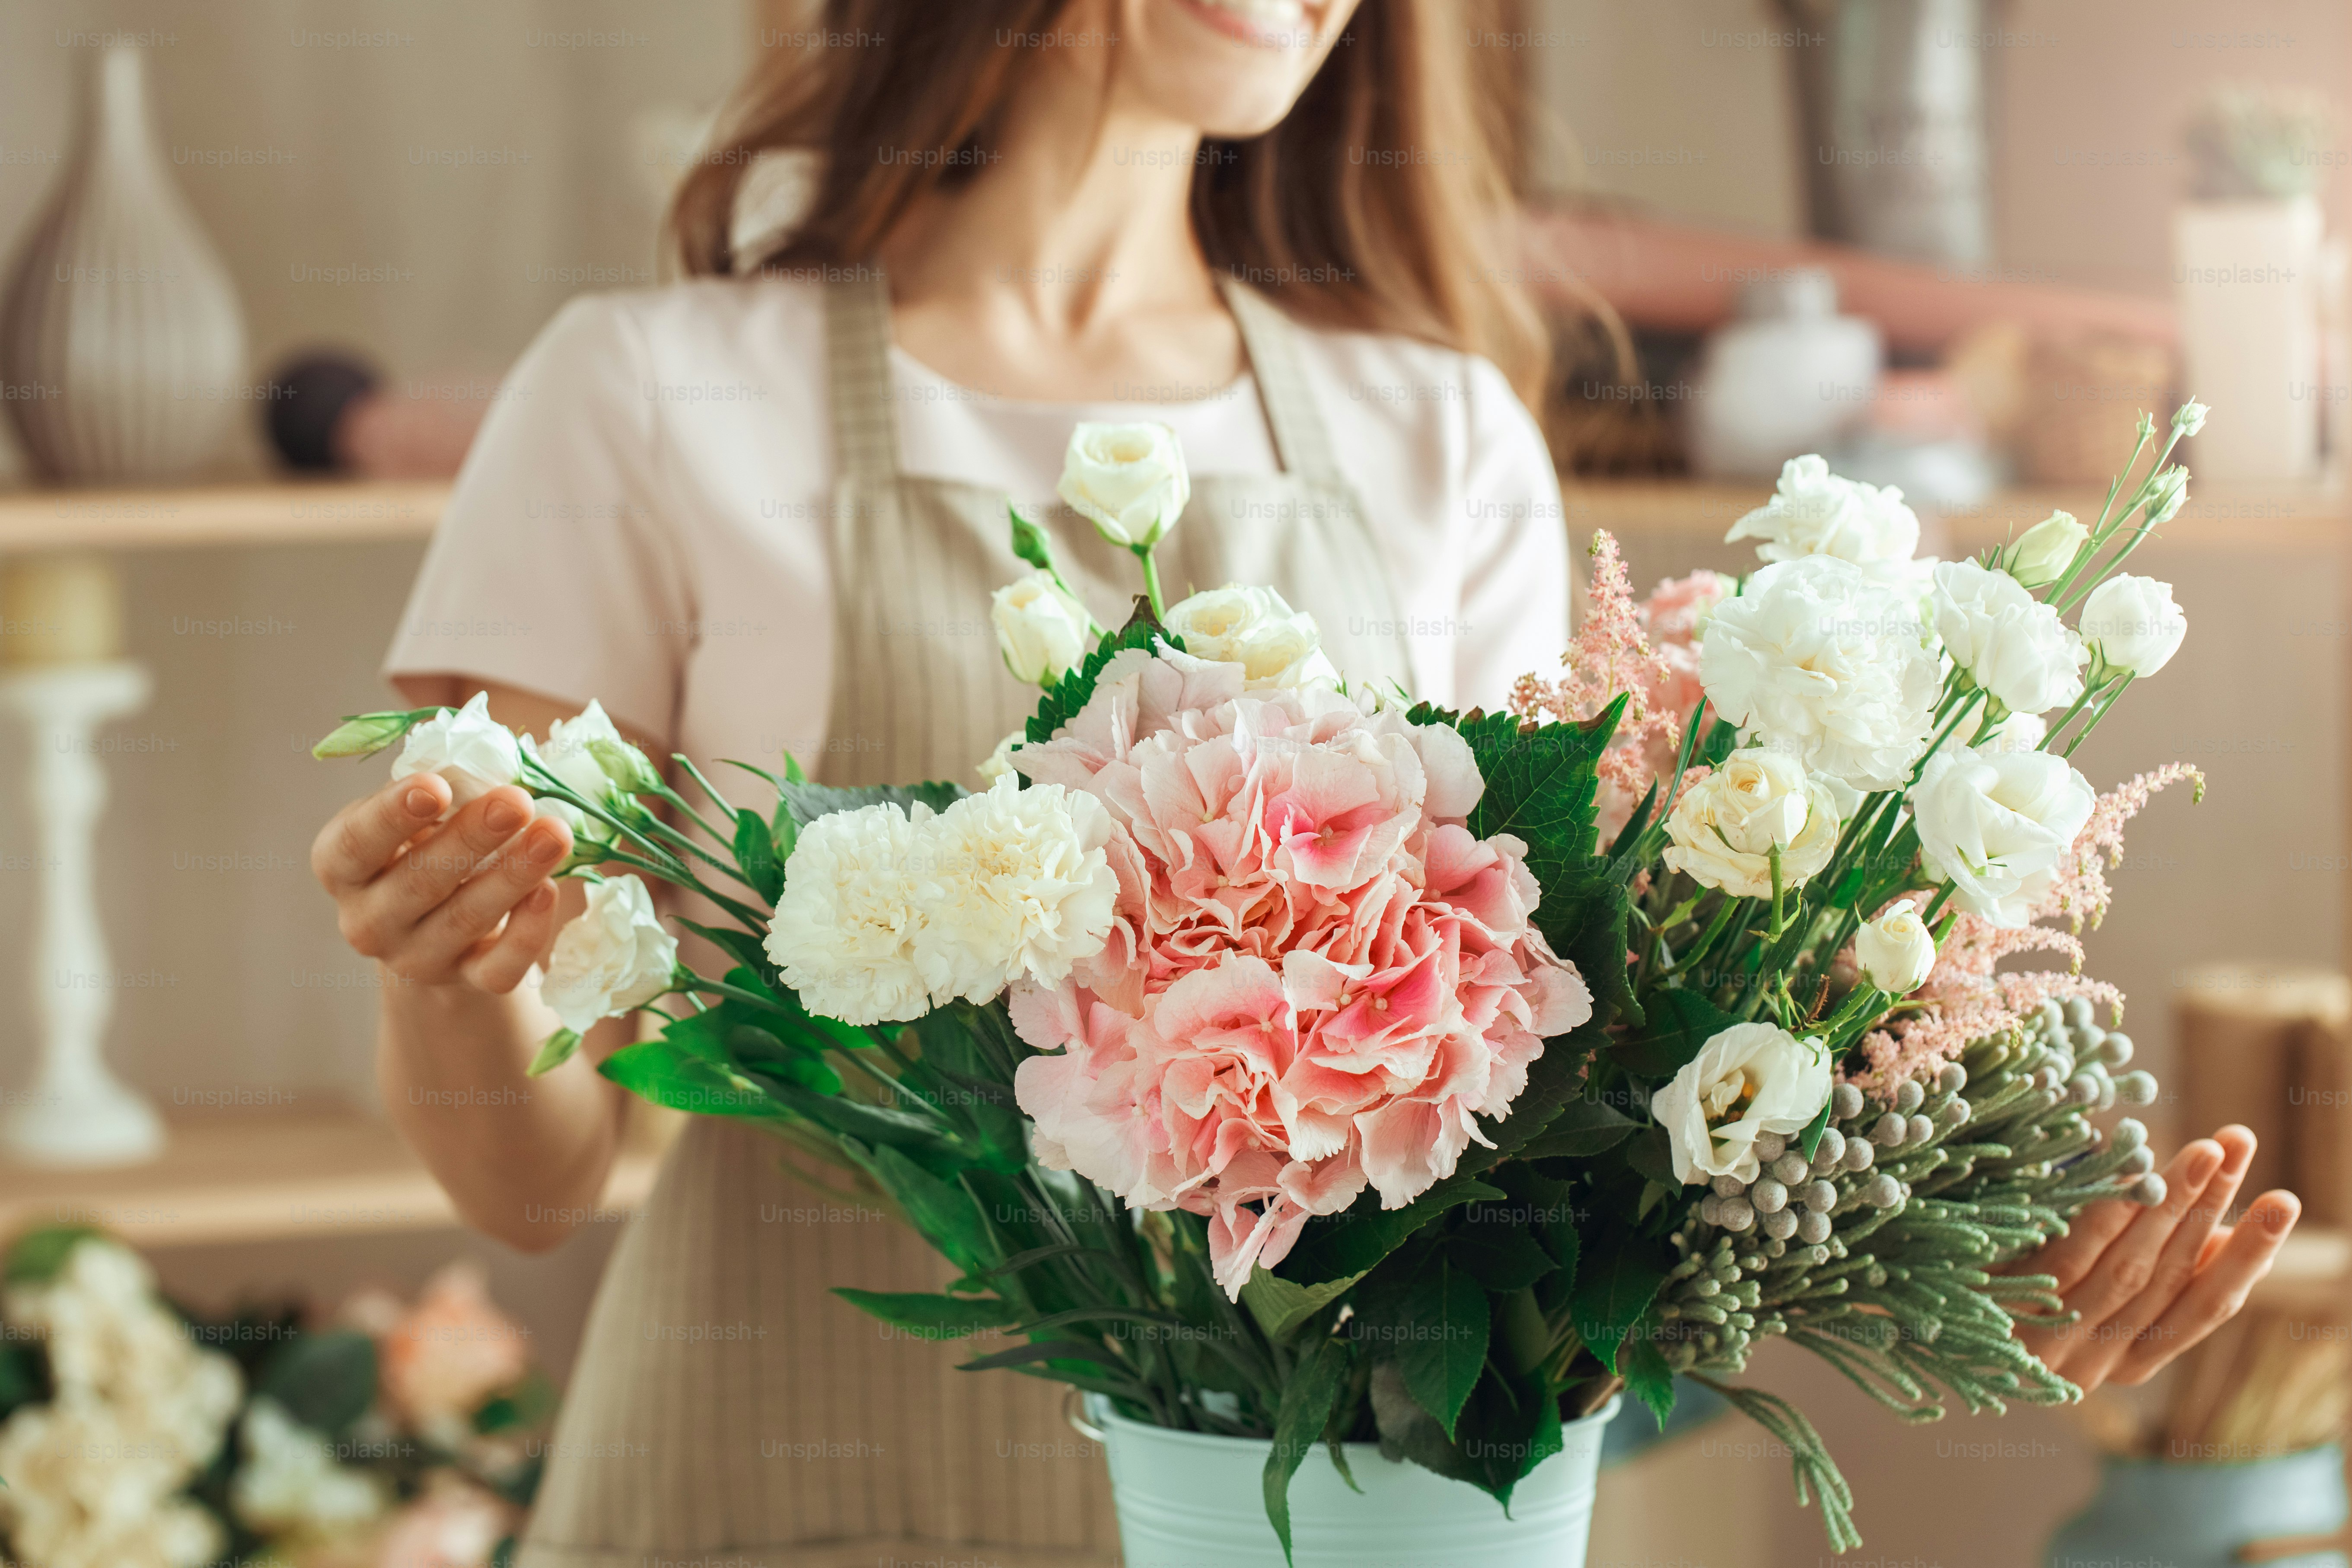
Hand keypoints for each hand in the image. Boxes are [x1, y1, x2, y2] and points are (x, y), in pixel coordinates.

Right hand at [312, 772, 574, 992]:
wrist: (438, 927)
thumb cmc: (425, 846)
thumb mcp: (416, 815)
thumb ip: (440, 791)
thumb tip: (492, 764)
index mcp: (343, 868)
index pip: (356, 844)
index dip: (393, 815)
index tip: (436, 786)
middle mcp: (369, 921)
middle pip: (419, 882)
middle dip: (472, 838)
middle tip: (516, 801)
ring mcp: (417, 957)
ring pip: (466, 919)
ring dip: (514, 874)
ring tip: (555, 833)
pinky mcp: (467, 982)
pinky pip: (498, 968)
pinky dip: (528, 931)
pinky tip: (549, 890)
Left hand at [2005, 1125, 2300, 1390]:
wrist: (1896, 1313)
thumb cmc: (1996, 1285)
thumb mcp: (2078, 1286)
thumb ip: (2147, 1269)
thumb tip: (2222, 1231)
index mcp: (2124, 1362)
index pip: (2203, 1309)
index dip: (2248, 1257)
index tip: (2283, 1201)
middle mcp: (2094, 1364)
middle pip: (2172, 1280)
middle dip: (2216, 1209)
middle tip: (2242, 1146)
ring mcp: (2049, 1346)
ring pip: (2133, 1271)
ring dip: (2175, 1206)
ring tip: (2208, 1150)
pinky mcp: (2005, 1317)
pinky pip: (2067, 1259)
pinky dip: (2103, 1215)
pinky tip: (2127, 1174)